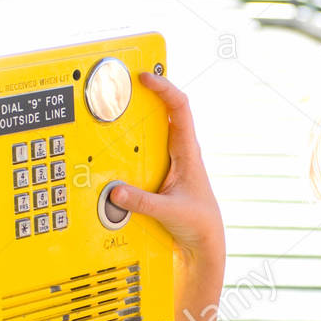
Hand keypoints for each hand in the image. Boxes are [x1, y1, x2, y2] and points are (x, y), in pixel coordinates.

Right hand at [109, 72, 224, 268]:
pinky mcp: (163, 171)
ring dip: (137, 117)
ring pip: (154, 129)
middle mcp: (181, 150)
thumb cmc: (198, 223)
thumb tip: (116, 192)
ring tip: (115, 106)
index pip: (179, 108)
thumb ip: (142, 202)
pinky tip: (114, 144)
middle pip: (165, 111)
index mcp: (188, 152)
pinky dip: (131, 143)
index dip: (164, 88)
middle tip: (122, 83)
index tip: (145, 78)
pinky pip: (145, 149)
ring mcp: (172, 159)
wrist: (205, 241)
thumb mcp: (169, 212)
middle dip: (145, 93)